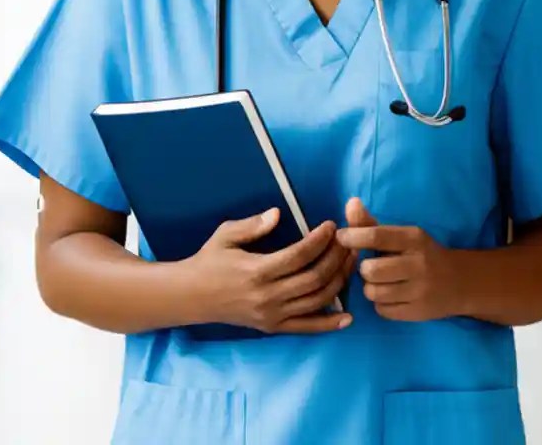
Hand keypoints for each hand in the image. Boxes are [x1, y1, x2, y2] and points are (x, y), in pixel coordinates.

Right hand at [185, 207, 354, 334]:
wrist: (192, 296)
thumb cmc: (209, 261)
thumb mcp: (225, 235)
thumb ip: (252, 225)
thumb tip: (278, 214)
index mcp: (257, 271)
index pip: (299, 256)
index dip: (320, 240)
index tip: (331, 225)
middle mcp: (267, 296)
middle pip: (314, 278)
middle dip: (336, 258)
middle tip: (347, 241)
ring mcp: (272, 315)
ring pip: (316, 300)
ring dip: (339, 281)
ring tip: (350, 262)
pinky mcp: (273, 327)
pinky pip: (307, 328)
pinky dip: (329, 324)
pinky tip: (348, 316)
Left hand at [336, 198, 458, 321]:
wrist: (460, 282)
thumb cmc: (422, 254)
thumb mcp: (403, 235)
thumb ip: (372, 223)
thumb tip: (350, 202)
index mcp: (414, 239)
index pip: (376, 236)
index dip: (352, 237)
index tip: (341, 238)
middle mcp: (418, 264)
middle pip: (370, 270)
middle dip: (365, 269)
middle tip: (372, 267)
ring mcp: (419, 291)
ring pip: (373, 292)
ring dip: (371, 288)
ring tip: (381, 282)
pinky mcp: (418, 312)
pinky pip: (382, 309)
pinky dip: (381, 303)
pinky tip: (392, 295)